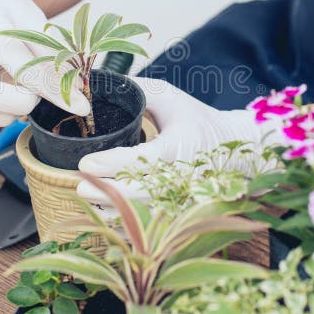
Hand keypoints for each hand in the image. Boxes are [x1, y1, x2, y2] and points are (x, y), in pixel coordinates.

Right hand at [0, 0, 89, 126]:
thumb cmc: (13, 14)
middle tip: (31, 95)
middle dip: (17, 103)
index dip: (57, 92)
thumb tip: (78, 90)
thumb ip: (56, 57)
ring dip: (1, 112)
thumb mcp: (38, 25)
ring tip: (15, 94)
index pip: (26, 70)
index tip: (81, 106)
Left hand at [76, 77, 280, 205]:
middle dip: (104, 192)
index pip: (142, 159)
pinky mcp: (180, 213)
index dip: (110, 163)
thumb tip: (100, 87)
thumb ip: (138, 92)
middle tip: (78, 184)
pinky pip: (149, 225)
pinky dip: (125, 222)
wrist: (234, 147)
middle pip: (138, 194)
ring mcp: (183, 200)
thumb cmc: (196, 119)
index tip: (85, 161)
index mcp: (180, 147)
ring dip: (110, 209)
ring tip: (87, 196)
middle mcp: (183, 178)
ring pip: (142, 215)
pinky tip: (104, 211)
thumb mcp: (170, 97)